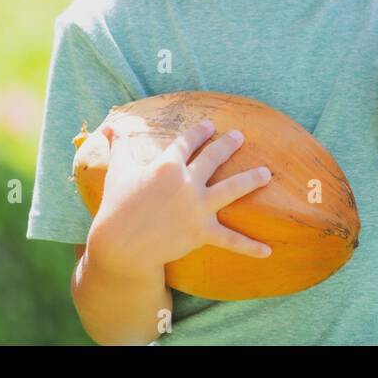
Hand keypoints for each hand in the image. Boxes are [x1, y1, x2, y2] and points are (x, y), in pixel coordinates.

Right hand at [87, 117, 273, 273]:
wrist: (120, 244)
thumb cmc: (117, 205)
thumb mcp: (118, 171)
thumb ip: (119, 147)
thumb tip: (110, 126)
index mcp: (167, 165)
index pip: (188, 143)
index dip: (199, 132)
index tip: (209, 125)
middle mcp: (187, 182)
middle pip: (213, 158)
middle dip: (228, 145)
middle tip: (240, 136)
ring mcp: (197, 207)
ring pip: (232, 189)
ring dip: (251, 180)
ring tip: (267, 174)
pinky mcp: (202, 232)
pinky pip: (231, 240)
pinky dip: (249, 247)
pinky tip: (267, 251)